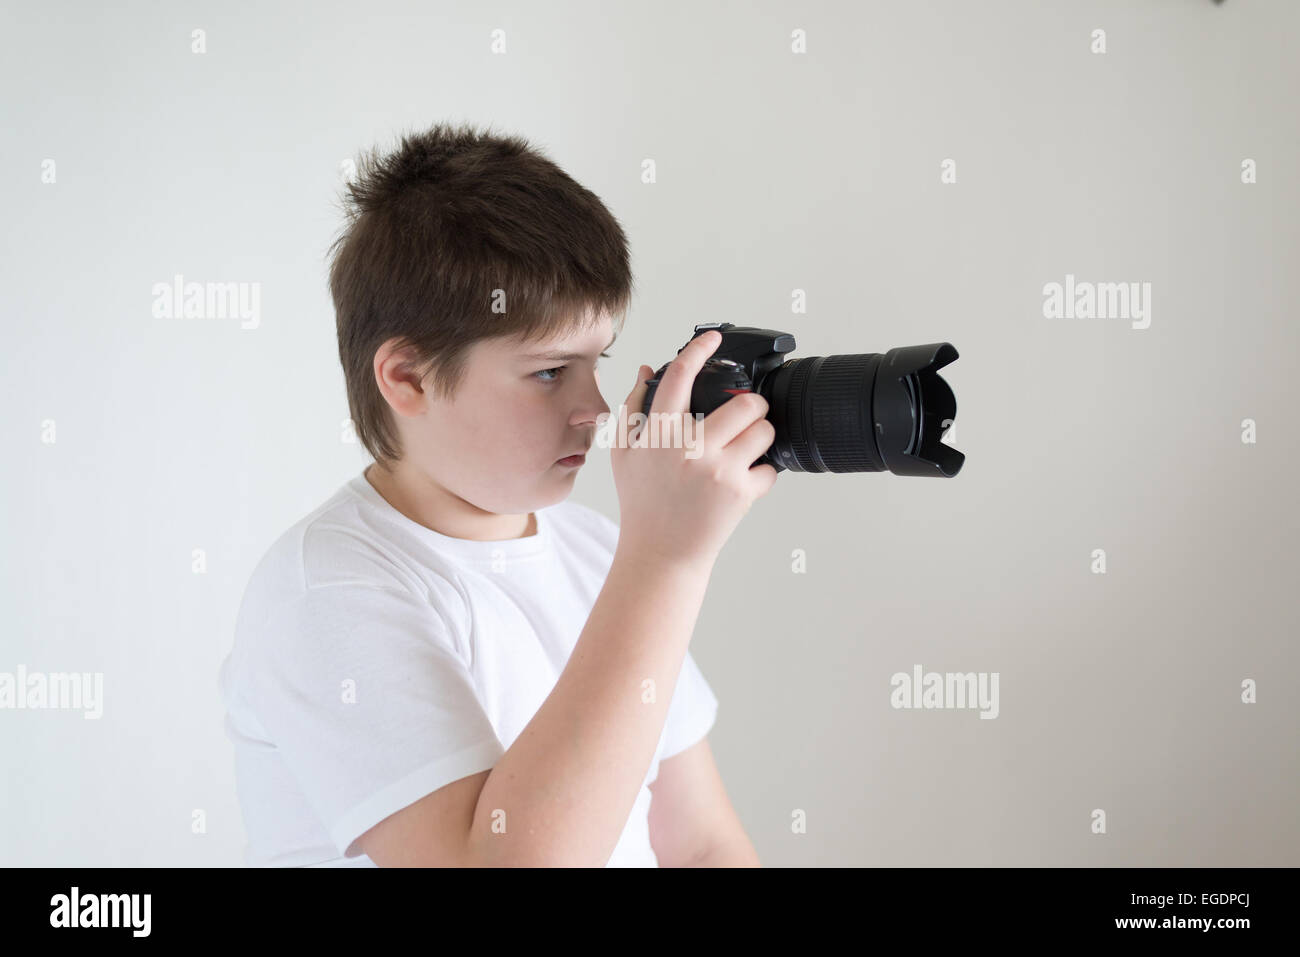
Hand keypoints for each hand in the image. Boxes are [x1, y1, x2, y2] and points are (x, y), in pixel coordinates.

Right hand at [611, 329, 778, 569]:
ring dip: (761, 434)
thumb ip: (633, 408)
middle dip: (750, 405)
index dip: (699, 350)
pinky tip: (745, 478)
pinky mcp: (741, 493)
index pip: (680, 378)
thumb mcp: (624, 455)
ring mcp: (719, 470)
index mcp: (659, 434)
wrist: (660, 553)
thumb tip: (650, 369)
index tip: (713, 338)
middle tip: (744, 414)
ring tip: (747, 445)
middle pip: (745, 403)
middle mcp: (691, 448)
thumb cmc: (642, 503)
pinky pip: (771, 468)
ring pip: (765, 430)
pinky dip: (763, 471)